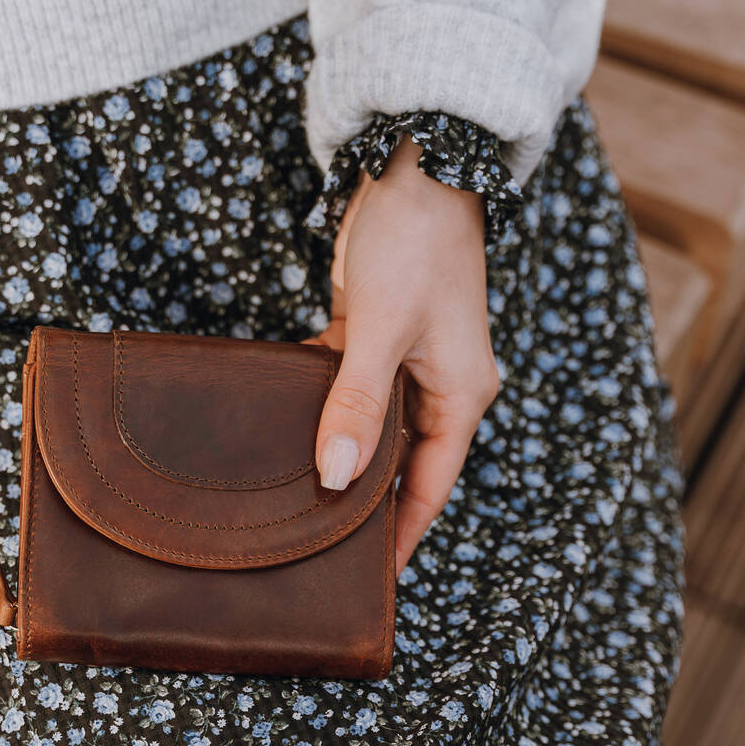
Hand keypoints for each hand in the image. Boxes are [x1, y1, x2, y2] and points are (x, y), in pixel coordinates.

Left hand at [304, 136, 497, 571]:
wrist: (417, 166)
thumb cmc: (417, 242)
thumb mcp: (386, 331)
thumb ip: (358, 404)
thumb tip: (335, 475)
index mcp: (459, 396)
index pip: (429, 487)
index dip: (400, 535)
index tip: (367, 579)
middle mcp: (438, 388)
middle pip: (402, 465)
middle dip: (365, 503)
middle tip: (319, 545)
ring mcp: (406, 363)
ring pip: (372, 428)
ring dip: (340, 454)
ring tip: (297, 497)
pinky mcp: (377, 339)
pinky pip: (349, 388)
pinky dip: (322, 406)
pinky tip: (285, 424)